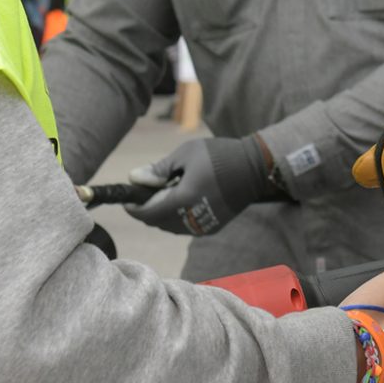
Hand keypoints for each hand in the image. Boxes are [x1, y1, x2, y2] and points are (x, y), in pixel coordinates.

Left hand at [126, 135, 285, 235]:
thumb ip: (158, 170)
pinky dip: (175, 217)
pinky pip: (184, 228)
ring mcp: (202, 226)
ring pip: (169, 227)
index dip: (133, 208)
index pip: (147, 213)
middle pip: (157, 222)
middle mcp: (191, 219)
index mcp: (183, 200)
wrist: (255, 169)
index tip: (127, 199)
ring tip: (166, 193)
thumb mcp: (186, 154)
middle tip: (147, 191)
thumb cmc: (219, 156)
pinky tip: (181, 199)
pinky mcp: (211, 228)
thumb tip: (133, 179)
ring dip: (161, 214)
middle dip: (147, 209)